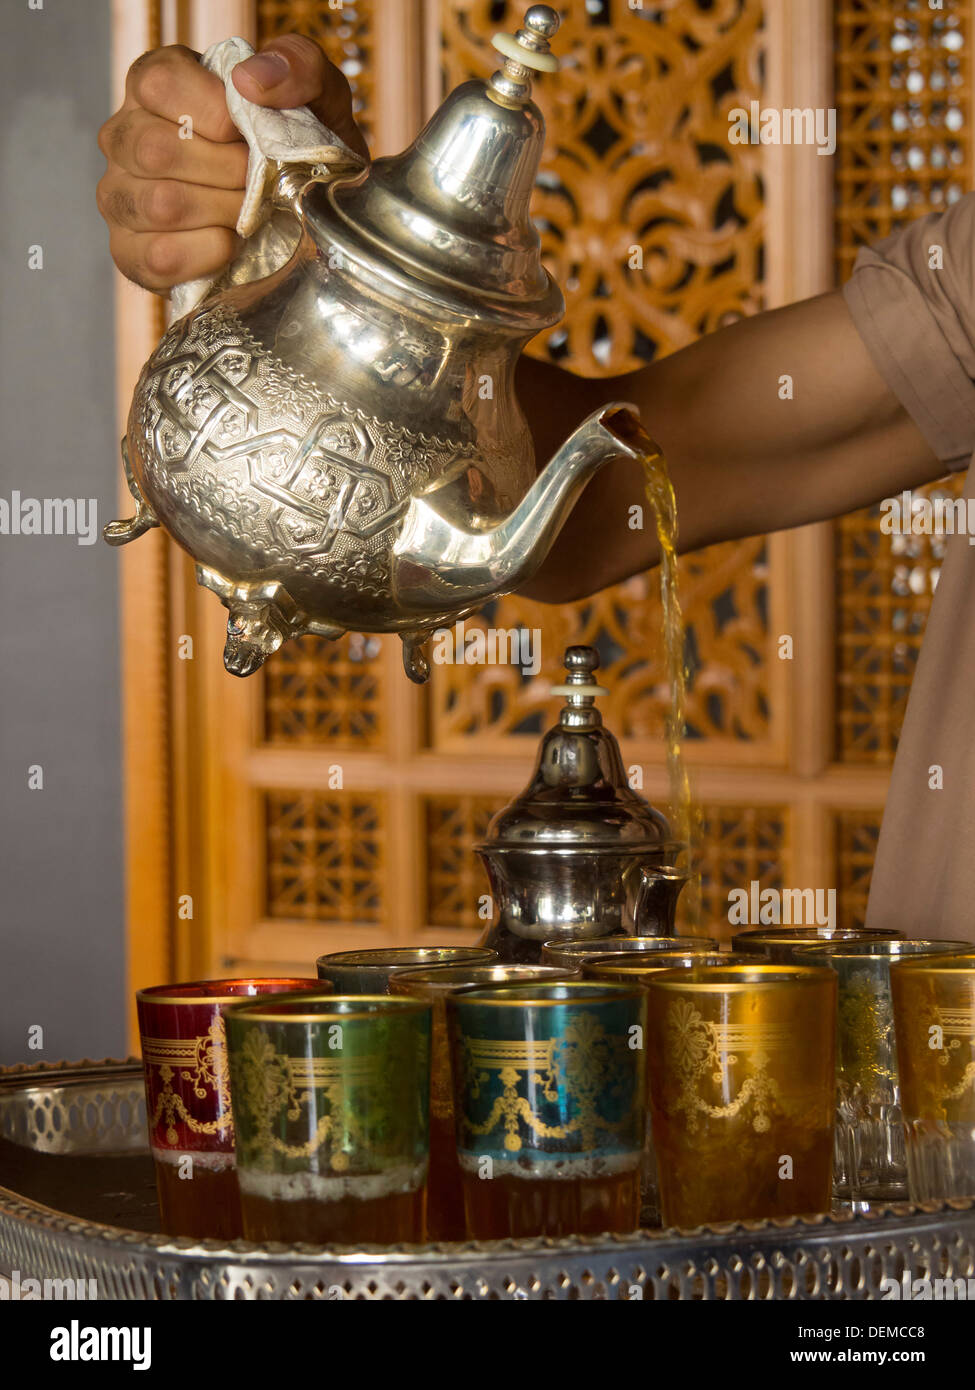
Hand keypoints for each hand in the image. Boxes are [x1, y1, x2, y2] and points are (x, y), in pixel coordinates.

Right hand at [97, 35, 368, 293]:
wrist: (302, 218)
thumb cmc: (298, 149)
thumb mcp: (317, 95)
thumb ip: (297, 66)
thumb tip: (251, 80)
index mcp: (157, 84)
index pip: (160, 85)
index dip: (216, 115)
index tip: (250, 134)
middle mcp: (124, 136)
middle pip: (156, 150)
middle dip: (229, 172)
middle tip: (260, 182)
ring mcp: (120, 196)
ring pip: (160, 204)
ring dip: (224, 214)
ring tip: (250, 214)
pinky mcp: (130, 253)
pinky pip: (160, 257)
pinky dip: (209, 255)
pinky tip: (230, 246)